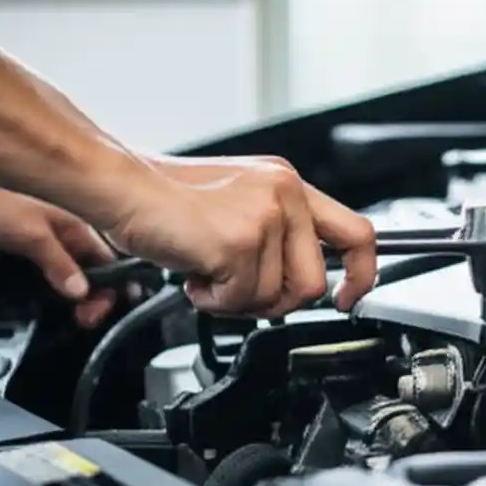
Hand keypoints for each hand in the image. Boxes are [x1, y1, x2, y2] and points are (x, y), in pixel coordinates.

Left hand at [0, 180, 118, 327]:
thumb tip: (81, 292)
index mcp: (78, 229)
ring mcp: (46, 246)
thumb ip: (59, 264)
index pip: (109, 264)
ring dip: (71, 299)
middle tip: (83, 320)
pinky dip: (50, 293)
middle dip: (93, 299)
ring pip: (69, 278)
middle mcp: (67, 238)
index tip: (96, 312)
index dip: (110, 289)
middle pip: (92, 274)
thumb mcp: (34, 236)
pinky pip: (46, 277)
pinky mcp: (25, 254)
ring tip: (69, 318)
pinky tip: (46, 305)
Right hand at [107, 155, 376, 316]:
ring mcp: (265, 218)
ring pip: (276, 297)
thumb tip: (299, 280)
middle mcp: (285, 195)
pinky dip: (214, 300)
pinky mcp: (240, 243)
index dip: (362, 274)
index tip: (348, 298)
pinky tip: (194, 273)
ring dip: (237, 300)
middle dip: (276, 301)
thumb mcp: (239, 204)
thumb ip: (276, 232)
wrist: (123, 188)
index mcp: (288, 184)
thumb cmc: (167, 200)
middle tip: (238, 289)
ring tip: (207, 272)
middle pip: (314, 282)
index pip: (356, 232)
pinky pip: (242, 300)